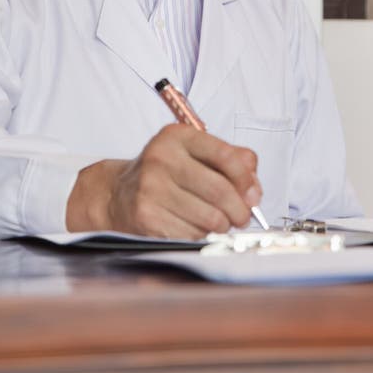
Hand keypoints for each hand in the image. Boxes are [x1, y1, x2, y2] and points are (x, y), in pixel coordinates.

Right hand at [66, 124, 261, 238]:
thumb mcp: (195, 154)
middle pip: (220, 190)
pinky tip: (195, 227)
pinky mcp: (146, 216)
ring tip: (219, 222)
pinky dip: (201, 235)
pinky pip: (191, 234)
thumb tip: (254, 188)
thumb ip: (231, 161)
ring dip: (222, 225)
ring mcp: (151, 188)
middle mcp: (162, 158)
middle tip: (242, 216)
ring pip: (209, 217)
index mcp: (178, 136)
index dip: (247, 179)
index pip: (226, 156)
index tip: (252, 193)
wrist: (118, 193)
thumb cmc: (166, 173)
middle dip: (240, 210)